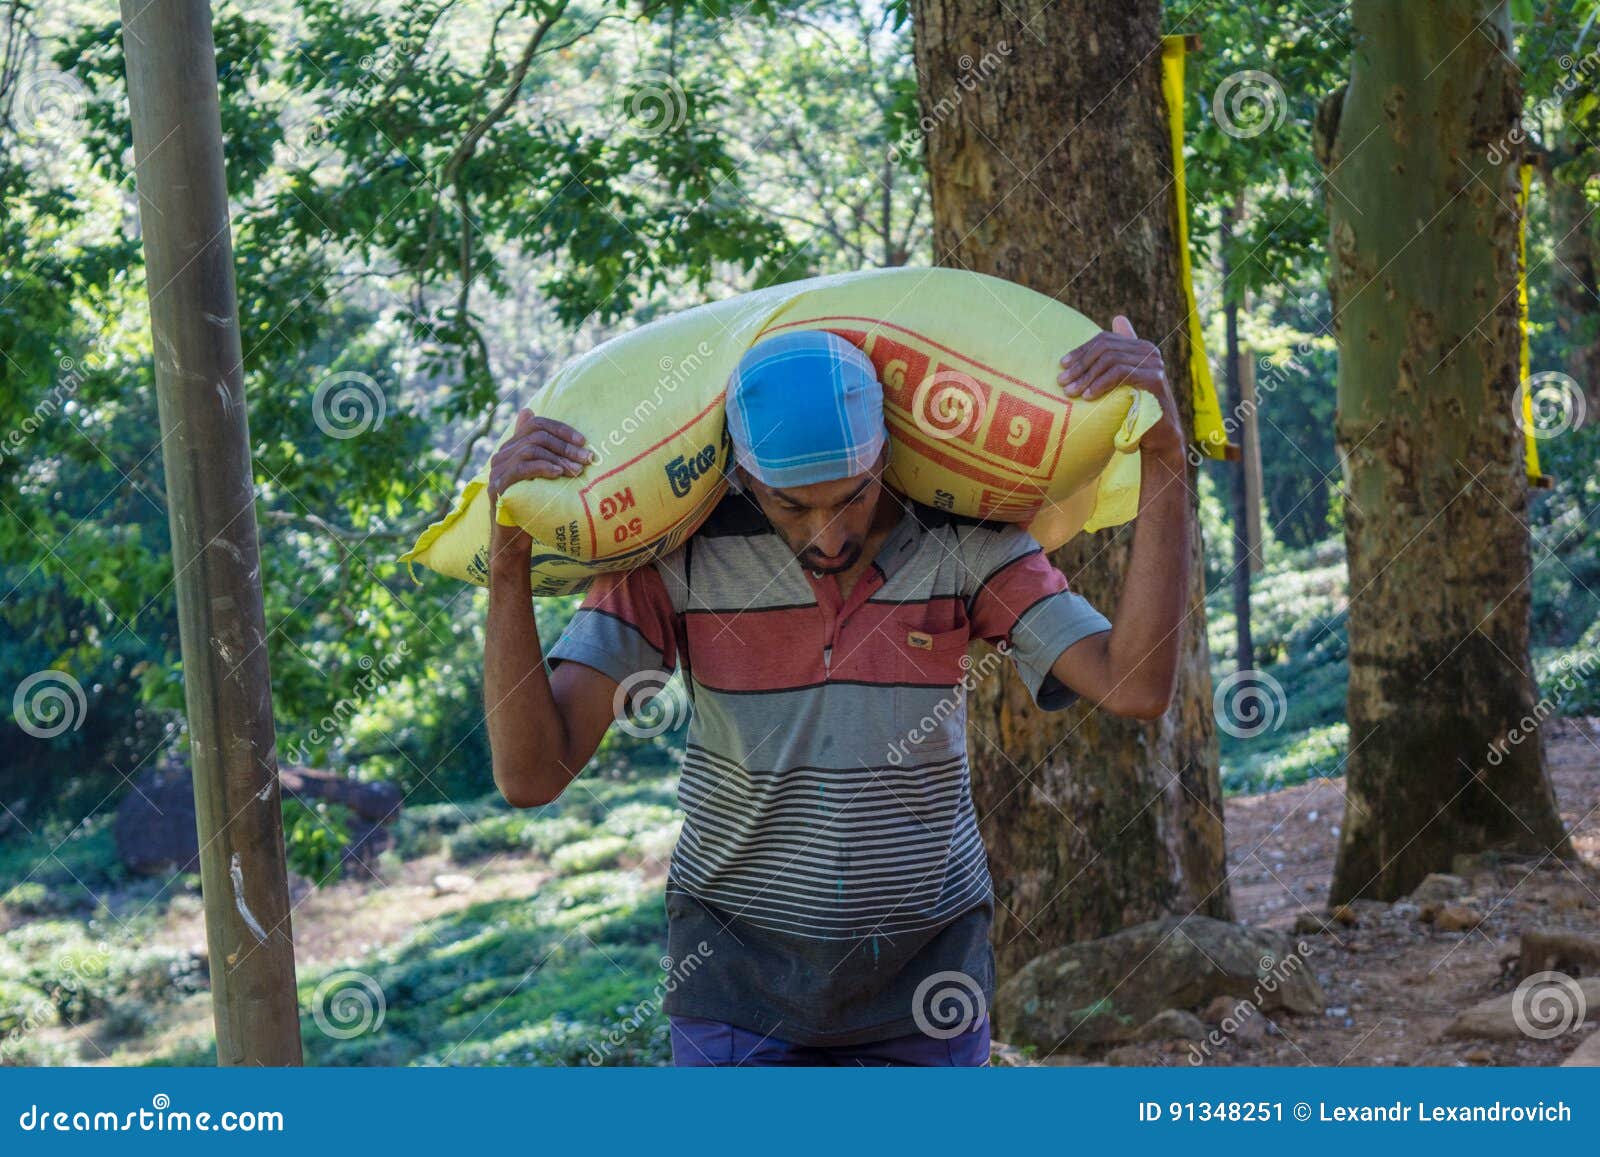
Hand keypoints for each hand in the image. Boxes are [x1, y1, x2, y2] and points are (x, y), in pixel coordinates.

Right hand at [486, 409, 594, 566]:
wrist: (514, 537)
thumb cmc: (532, 504)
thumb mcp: (542, 475)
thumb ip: (545, 453)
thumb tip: (542, 421)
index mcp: (511, 447)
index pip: (536, 424)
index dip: (560, 429)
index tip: (582, 441)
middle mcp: (501, 454)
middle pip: (536, 436)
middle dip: (565, 446)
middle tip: (588, 458)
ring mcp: (497, 470)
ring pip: (531, 450)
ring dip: (559, 458)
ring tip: (578, 470)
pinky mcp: (498, 486)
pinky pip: (521, 468)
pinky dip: (543, 468)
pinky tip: (559, 474)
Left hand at [1057, 315, 1184, 456]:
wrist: (1159, 435)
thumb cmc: (1134, 410)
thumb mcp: (1120, 383)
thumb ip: (1112, 362)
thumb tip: (1114, 322)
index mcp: (1139, 347)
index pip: (1104, 340)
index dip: (1081, 350)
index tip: (1062, 364)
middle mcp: (1148, 351)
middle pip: (1105, 348)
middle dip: (1080, 364)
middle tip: (1061, 381)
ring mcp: (1153, 363)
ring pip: (1110, 359)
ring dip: (1086, 376)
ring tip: (1071, 391)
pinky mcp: (1154, 379)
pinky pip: (1120, 373)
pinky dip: (1100, 383)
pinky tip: (1088, 396)